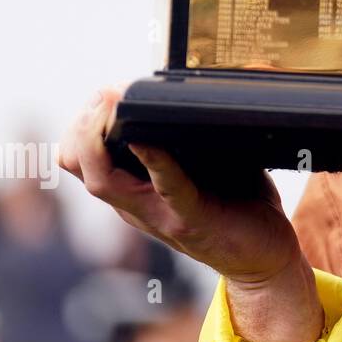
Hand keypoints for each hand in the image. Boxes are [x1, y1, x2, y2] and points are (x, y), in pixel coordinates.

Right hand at [59, 87, 321, 341]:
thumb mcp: (207, 162)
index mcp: (135, 187)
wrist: (264, 258)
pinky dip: (154, 161)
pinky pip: (165, 188)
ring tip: (111, 107)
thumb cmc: (238, 202)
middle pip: (77, 165)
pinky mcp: (191, 220)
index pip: (80, 157)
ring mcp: (159, 214)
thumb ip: (190, 132)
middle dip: (82, 124)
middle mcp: (136, 203)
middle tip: (104, 95)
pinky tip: (149, 139)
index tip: (103, 93)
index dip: (81, 123)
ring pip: (102, 181)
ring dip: (99, 140)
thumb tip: (193, 84)